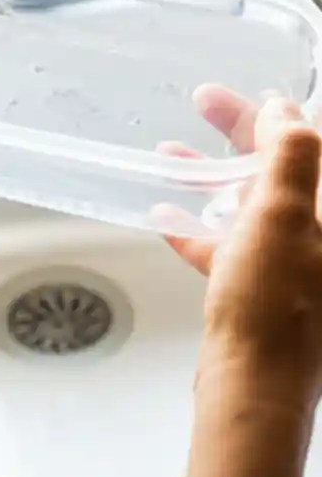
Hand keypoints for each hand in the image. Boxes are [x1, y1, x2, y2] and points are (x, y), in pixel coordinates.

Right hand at [160, 85, 321, 476]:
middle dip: (241, 135)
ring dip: (216, 175)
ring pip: (257, 202)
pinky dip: (203, 226)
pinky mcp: (270, 290)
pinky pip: (235, 244)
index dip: (276, 112)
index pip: (312, 143)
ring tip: (173, 154)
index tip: (238, 93)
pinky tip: (168, 217)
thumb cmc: (276, 308)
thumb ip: (289, 154)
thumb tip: (284, 111)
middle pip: (285, 168)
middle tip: (204, 104)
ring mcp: (299, 264)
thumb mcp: (283, 214)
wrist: (255, 383)